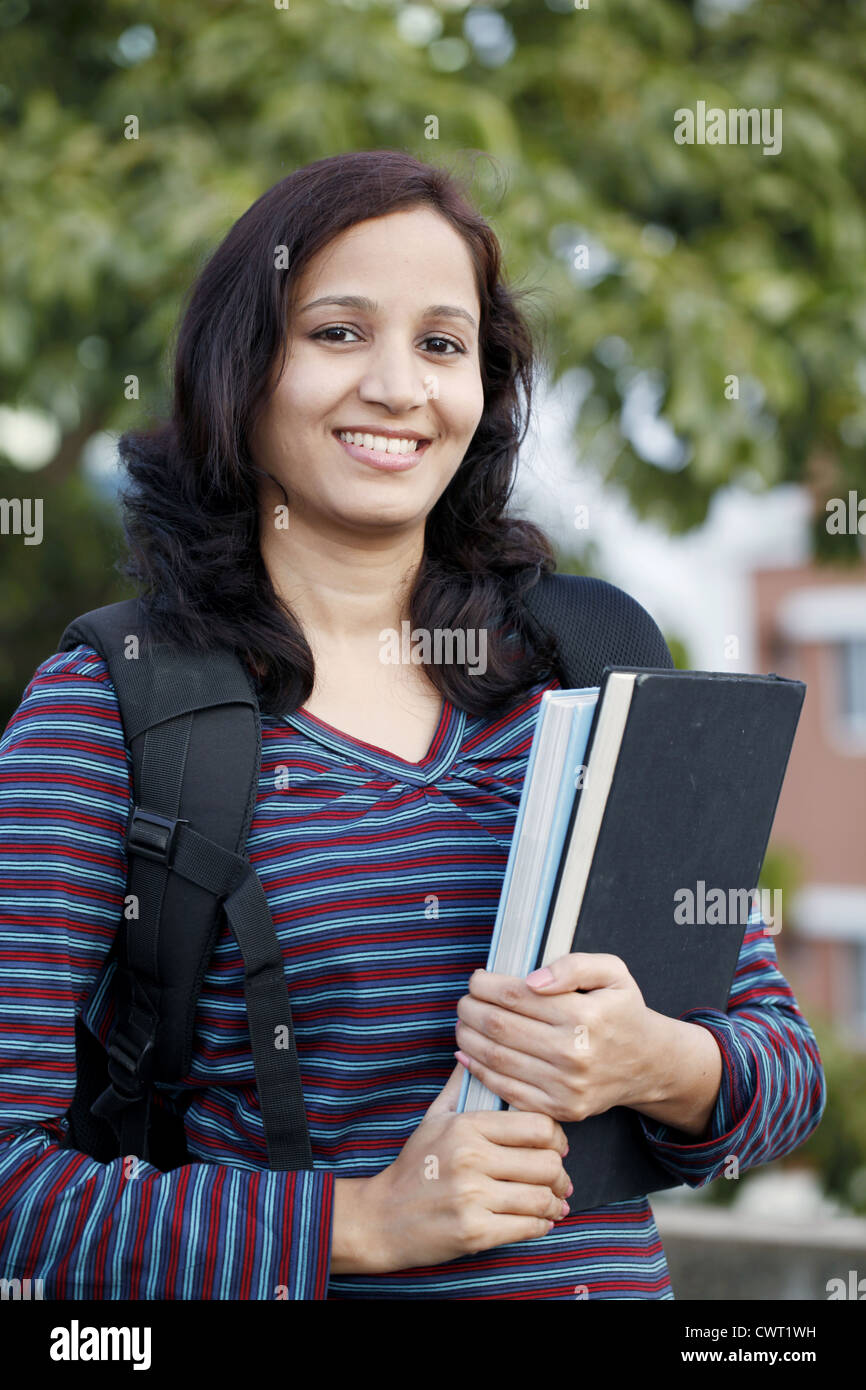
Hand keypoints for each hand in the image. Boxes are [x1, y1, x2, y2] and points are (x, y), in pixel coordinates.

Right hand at [339, 1064, 571, 1273]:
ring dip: (555, 1202)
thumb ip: (462, 1087)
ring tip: (555, 1202)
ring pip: (542, 1197)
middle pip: (546, 1162)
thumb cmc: (415, 1166)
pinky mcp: (474, 1233)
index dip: (557, 1137)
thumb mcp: (434, 1118)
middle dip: (561, 1174)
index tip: (557, 1146)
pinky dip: (541, 1225)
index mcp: (466, 1126)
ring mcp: (471, 1196)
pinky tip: (540, 1220)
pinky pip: (529, 1227)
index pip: (537, 1125)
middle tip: (561, 1180)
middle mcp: (470, 1158)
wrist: (383, 1218)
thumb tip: (477, 1052)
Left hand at [454, 953, 663, 1123]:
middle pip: (500, 1027)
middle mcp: (575, 1054)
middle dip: (471, 1010)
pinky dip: (480, 1071)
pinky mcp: (560, 1110)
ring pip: (498, 1059)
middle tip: (464, 1001)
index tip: (476, 980)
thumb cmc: (621, 1011)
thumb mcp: (612, 972)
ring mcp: (567, 1087)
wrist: (647, 1063)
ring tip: (462, 1024)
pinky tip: (468, 1054)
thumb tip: (533, 979)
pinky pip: (507, 1090)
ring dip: (469, 1038)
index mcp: (585, 1015)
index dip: (486, 986)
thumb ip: (574, 966)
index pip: (516, 995)